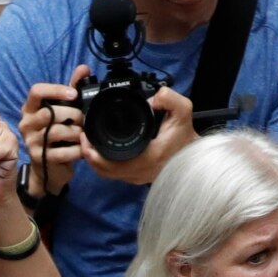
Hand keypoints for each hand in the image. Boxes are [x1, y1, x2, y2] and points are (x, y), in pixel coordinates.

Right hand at [16, 65, 89, 196]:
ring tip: (82, 135)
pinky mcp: (39, 158)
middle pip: (49, 112)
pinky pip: (61, 152)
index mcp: (30, 108)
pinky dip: (76, 150)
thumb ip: (71, 89)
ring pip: (56, 132)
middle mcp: (26, 123)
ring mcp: (31, 142)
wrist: (51, 167)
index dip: (56, 90)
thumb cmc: (56, 135)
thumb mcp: (63, 110)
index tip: (74, 94)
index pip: (36, 91)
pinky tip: (81, 149)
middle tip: (83, 120)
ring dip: (76, 132)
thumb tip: (84, 68)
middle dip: (72, 115)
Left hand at [80, 86, 197, 185]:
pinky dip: (104, 165)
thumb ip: (169, 99)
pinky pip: (114, 175)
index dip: (92, 151)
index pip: (109, 163)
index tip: (86, 134)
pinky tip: (101, 152)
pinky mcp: (138, 178)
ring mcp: (138, 178)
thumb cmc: (186, 135)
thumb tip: (153, 97)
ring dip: (95, 161)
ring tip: (89, 143)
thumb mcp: (183, 111)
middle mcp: (140, 172)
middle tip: (83, 136)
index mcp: (147, 158)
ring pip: (107, 175)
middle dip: (89, 154)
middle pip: (103, 170)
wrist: (194, 153)